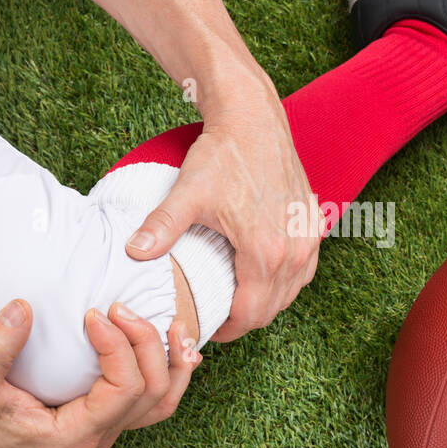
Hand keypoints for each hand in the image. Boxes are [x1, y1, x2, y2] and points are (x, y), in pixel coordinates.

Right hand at [0, 299, 200, 447]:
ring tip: (177, 326)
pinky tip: (174, 348)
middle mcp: (97, 437)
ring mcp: (103, 430)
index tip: (94, 315)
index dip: (119, 348)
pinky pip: (149, 402)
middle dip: (146, 344)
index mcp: (73, 436)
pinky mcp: (101, 419)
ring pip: (161, 402)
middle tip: (120, 307)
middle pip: (152, 392)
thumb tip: (21, 307)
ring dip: (173, 363)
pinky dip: (168, 375)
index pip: (123, 391)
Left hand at [126, 83, 320, 341]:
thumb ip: (161, 226)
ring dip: (267, 301)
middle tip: (218, 317)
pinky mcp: (314, 224)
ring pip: (290, 292)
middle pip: (272, 310)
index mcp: (265, 252)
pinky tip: (264, 274)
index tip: (208, 328)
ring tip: (237, 298)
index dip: (227, 330)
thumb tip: (132, 252)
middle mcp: (295, 250)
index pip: (250, 315)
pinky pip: (305, 270)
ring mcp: (308, 238)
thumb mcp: (187, 193)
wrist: (253, 118)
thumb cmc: (223, 155)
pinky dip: (286, 280)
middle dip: (245, 320)